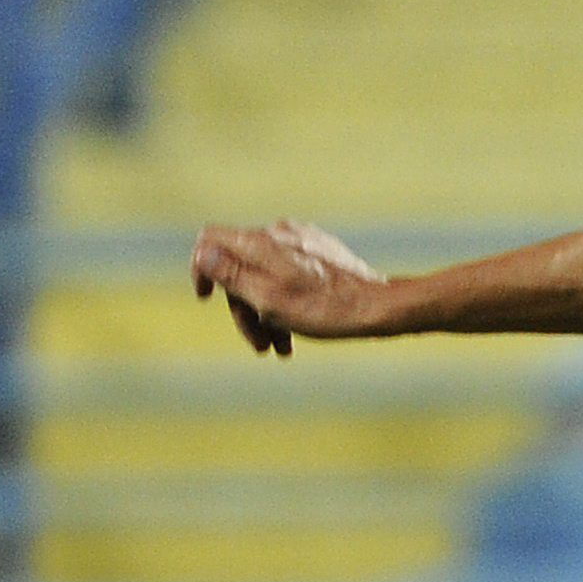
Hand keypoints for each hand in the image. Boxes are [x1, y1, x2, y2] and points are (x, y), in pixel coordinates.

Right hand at [189, 219, 386, 353]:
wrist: (381, 307)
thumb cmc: (325, 308)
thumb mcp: (268, 299)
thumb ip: (232, 275)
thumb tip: (203, 253)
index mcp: (261, 242)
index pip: (211, 240)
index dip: (201, 268)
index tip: (206, 299)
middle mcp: (279, 233)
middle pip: (241, 266)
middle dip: (244, 308)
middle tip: (259, 346)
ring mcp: (303, 242)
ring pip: (266, 275)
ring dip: (266, 313)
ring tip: (279, 348)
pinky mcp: (322, 253)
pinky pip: (290, 274)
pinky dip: (286, 302)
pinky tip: (295, 332)